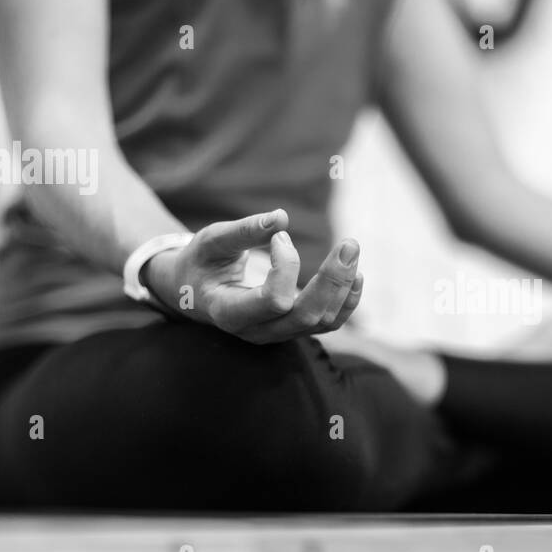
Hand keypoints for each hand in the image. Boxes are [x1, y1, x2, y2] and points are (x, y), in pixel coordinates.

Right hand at [142, 210, 363, 343]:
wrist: (195, 291)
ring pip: (322, 322)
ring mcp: (277, 334)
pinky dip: (347, 301)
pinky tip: (356, 275)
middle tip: (350, 244)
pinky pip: (328, 323)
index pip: (272, 301)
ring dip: (342, 286)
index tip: (280, 238)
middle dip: (332, 280)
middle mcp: (256, 331)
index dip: (286, 267)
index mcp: (228, 312)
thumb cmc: (201, 262)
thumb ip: (243, 230)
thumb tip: (281, 217)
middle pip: (306, 316)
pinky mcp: (293, 328)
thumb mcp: (212, 241)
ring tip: (351, 250)